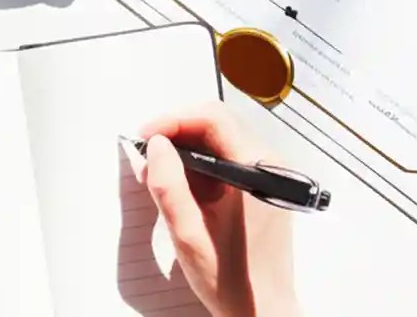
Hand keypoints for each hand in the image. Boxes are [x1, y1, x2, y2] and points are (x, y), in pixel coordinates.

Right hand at [140, 103, 298, 316]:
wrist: (262, 312)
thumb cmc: (232, 280)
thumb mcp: (189, 234)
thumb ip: (169, 185)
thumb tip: (157, 145)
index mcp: (258, 172)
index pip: (214, 119)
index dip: (174, 121)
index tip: (147, 137)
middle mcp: (269, 167)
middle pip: (217, 126)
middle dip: (177, 134)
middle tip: (148, 156)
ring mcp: (266, 177)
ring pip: (219, 142)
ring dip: (185, 151)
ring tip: (157, 175)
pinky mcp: (259, 189)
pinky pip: (225, 162)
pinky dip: (197, 167)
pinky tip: (178, 187)